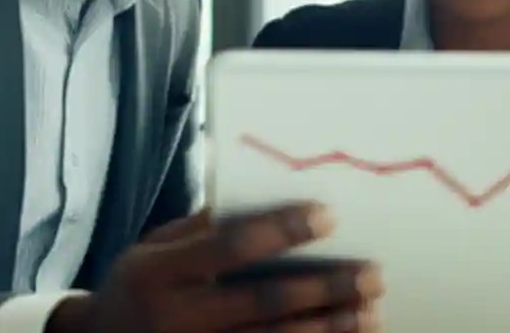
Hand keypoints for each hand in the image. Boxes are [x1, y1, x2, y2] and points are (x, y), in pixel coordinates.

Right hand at [48, 201, 382, 332]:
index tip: (328, 216)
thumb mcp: (154, 249)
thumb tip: (265, 190)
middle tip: (371, 274)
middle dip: (323, 288)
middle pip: (262, 303)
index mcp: (158, 273)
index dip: (280, 231)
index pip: (228, 247)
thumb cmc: (138, 286)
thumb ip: (204, 226)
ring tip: (369, 313)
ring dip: (328, 329)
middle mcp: (175, 318)